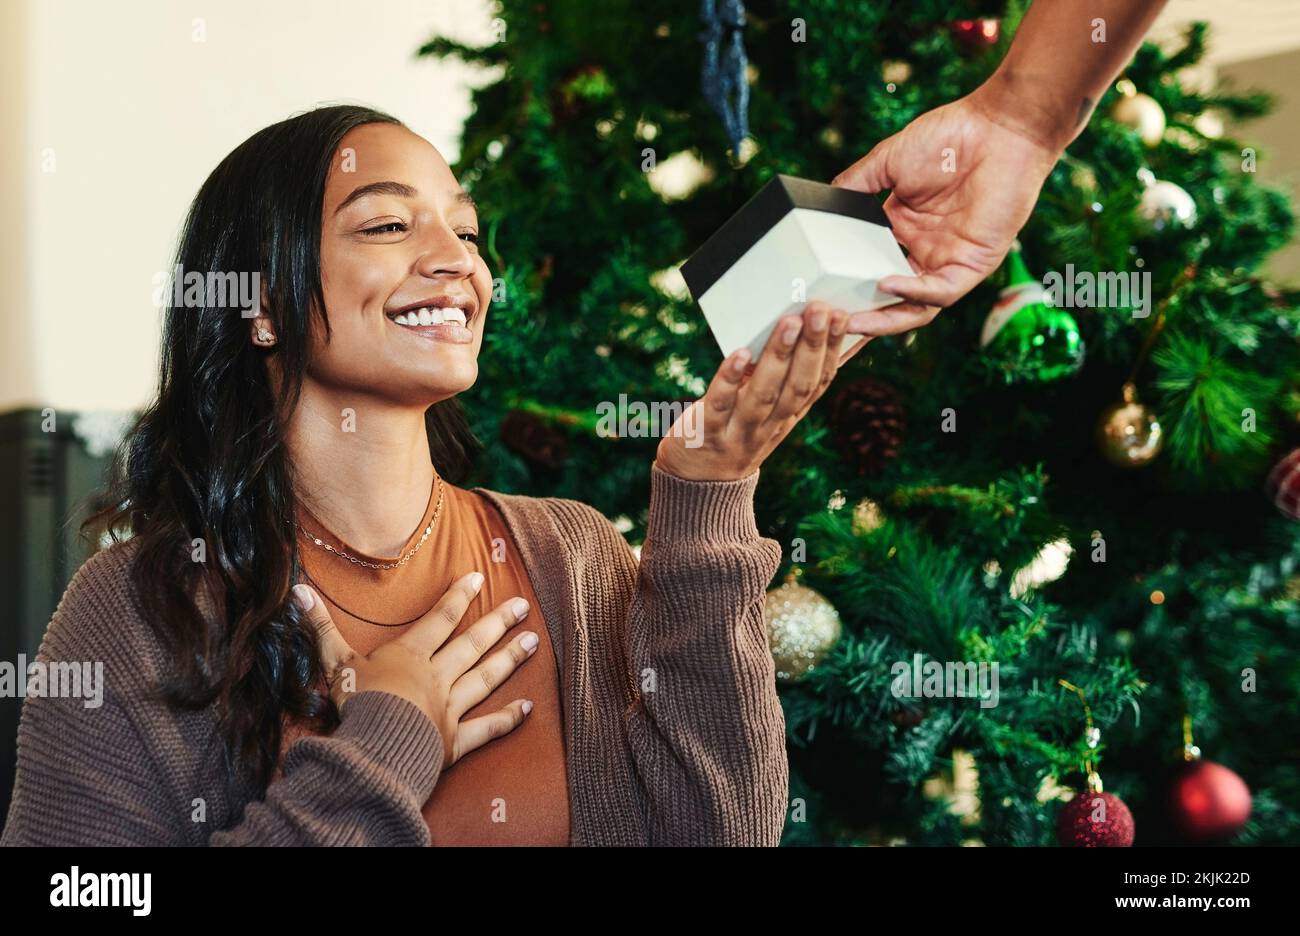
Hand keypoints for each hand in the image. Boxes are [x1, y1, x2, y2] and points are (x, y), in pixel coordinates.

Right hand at [292, 575, 536, 766]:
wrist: (372, 748)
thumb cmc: (354, 703)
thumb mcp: (334, 662)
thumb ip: (321, 627)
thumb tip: (300, 590)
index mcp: (410, 656)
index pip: (439, 619)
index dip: (458, 596)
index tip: (478, 576)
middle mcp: (436, 677)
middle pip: (472, 644)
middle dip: (497, 621)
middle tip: (523, 605)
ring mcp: (450, 708)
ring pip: (486, 678)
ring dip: (510, 658)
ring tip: (534, 640)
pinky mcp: (455, 741)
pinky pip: (487, 728)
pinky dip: (508, 719)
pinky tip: (529, 708)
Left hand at [655, 302, 847, 481]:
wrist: (698, 484)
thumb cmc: (736, 431)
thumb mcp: (771, 412)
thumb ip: (791, 379)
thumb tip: (819, 339)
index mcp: (789, 415)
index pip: (818, 381)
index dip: (833, 350)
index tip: (843, 315)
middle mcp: (770, 425)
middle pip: (797, 386)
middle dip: (811, 346)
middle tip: (820, 309)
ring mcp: (739, 431)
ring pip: (764, 394)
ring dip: (779, 357)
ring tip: (789, 323)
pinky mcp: (706, 434)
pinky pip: (719, 405)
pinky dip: (729, 380)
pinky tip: (739, 355)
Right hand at [833, 88, 1060, 329]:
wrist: (999, 127)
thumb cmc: (949, 137)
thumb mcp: (887, 162)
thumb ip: (855, 184)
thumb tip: (821, 203)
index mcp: (902, 231)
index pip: (868, 271)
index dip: (845, 290)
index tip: (812, 302)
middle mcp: (923, 252)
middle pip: (887, 300)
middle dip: (858, 320)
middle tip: (823, 329)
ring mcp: (947, 261)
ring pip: (913, 308)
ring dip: (882, 321)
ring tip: (849, 323)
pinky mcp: (972, 264)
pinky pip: (940, 292)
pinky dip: (913, 293)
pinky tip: (886, 285)